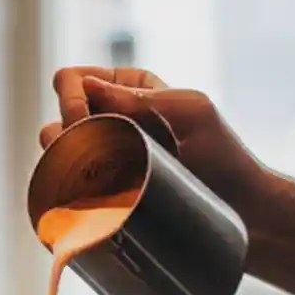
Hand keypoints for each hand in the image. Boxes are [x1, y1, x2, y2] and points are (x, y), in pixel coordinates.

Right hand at [43, 66, 270, 223]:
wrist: (241, 215)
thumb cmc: (226, 160)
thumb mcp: (192, 113)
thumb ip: (143, 97)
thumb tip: (85, 85)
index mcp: (129, 91)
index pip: (73, 79)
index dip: (71, 99)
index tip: (85, 124)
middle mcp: (111, 118)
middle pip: (58, 112)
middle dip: (66, 131)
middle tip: (96, 156)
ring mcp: (104, 156)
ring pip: (53, 146)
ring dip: (63, 159)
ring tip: (94, 180)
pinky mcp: (101, 192)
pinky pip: (63, 182)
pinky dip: (63, 186)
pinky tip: (85, 198)